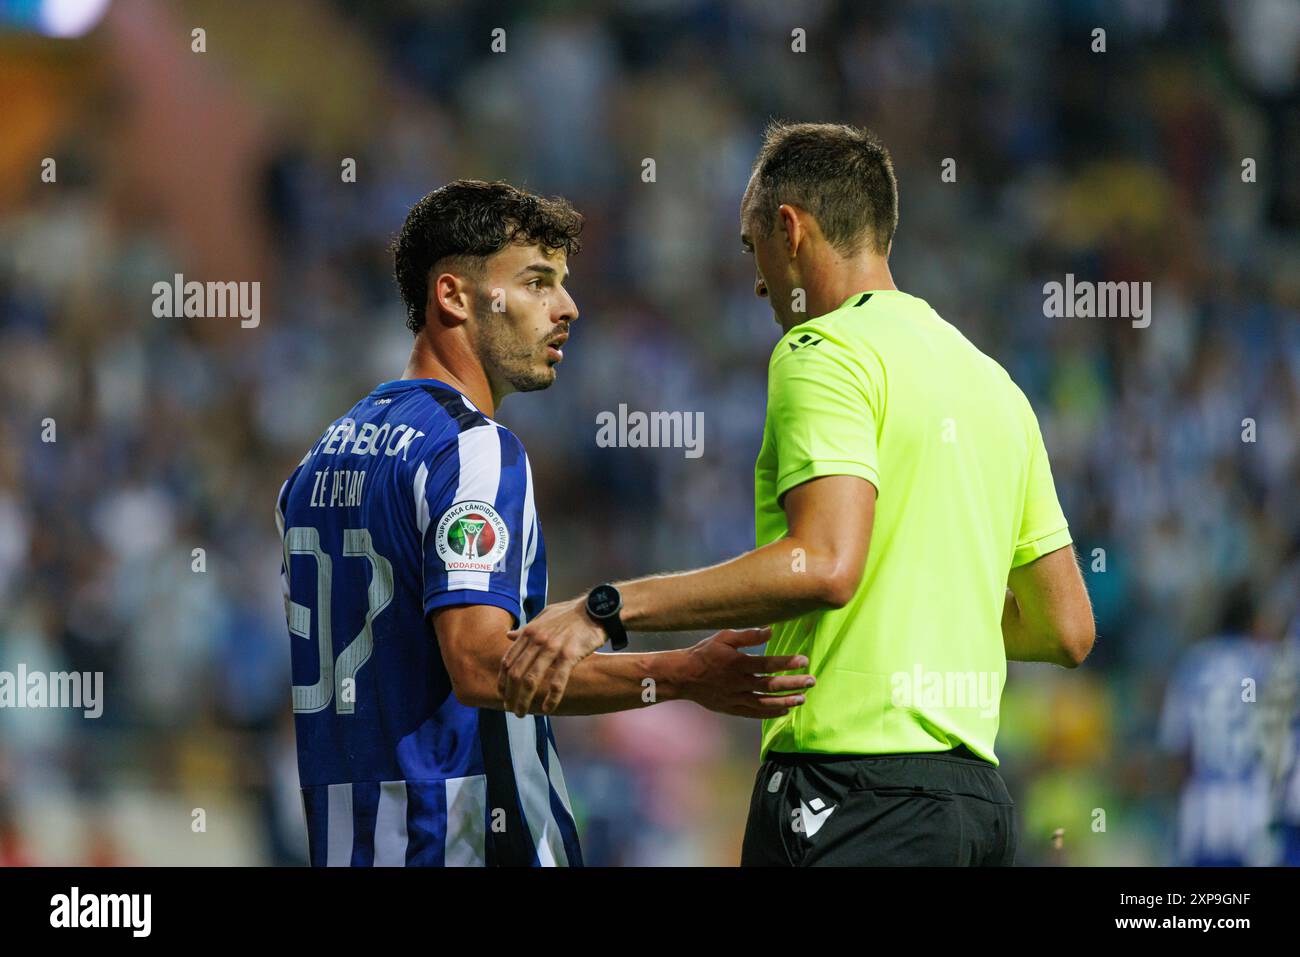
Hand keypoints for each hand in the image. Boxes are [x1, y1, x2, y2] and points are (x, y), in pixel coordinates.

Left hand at [499, 597, 605, 715]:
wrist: (596, 608)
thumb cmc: (571, 613)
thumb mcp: (544, 616)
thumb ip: (526, 628)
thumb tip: (509, 635)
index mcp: (530, 632)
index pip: (508, 660)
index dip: (502, 680)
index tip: (502, 694)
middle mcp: (537, 640)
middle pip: (516, 673)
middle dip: (510, 694)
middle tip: (510, 708)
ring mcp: (553, 648)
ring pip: (531, 680)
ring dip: (523, 699)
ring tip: (521, 712)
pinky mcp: (570, 655)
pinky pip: (557, 681)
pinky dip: (551, 698)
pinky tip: (547, 709)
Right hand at [676, 627, 813, 717]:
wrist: (683, 676)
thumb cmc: (704, 653)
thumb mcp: (723, 637)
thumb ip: (748, 636)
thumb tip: (771, 631)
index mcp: (737, 663)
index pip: (767, 664)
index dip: (787, 663)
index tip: (804, 661)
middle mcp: (738, 682)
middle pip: (770, 684)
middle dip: (793, 683)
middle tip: (811, 681)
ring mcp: (735, 697)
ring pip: (764, 702)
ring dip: (785, 700)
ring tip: (802, 698)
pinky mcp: (731, 708)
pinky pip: (754, 713)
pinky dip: (770, 712)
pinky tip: (785, 710)